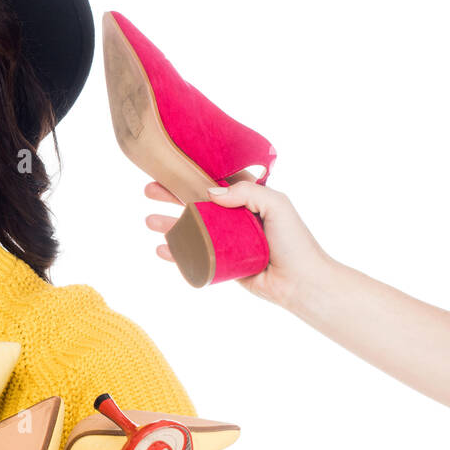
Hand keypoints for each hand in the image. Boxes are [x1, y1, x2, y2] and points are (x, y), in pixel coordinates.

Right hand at [144, 175, 335, 308]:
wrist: (300, 283)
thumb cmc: (294, 242)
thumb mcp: (277, 206)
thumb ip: (246, 193)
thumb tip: (209, 192)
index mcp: (249, 199)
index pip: (217, 181)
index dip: (194, 173)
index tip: (172, 166)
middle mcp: (234, 218)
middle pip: (196, 202)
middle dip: (172, 196)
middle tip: (149, 191)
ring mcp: (225, 241)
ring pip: (191, 229)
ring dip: (168, 224)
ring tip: (148, 221)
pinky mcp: (221, 263)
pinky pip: (193, 256)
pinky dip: (176, 253)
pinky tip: (162, 249)